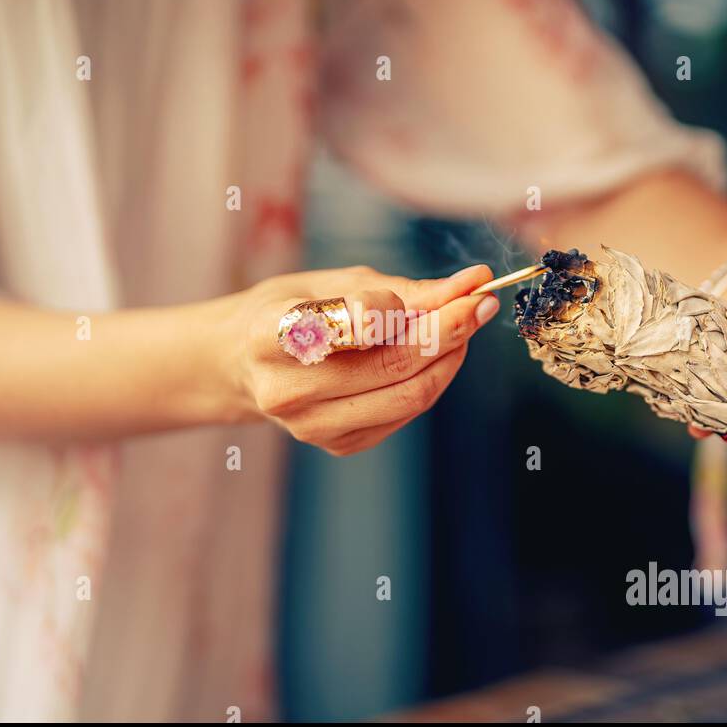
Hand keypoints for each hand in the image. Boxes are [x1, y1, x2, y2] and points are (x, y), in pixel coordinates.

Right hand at [231, 263, 498, 455]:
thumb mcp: (335, 284)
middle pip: (393, 365)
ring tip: (462, 325)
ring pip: (409, 394)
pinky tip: (434, 355)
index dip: (417, 306)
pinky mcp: (337, 445)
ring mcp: (311, 426)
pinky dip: (431, 380)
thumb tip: (474, 281)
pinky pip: (405, 412)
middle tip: (482, 303)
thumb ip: (404, 289)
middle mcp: (287, 388)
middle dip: (450, 331)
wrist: (244, 364)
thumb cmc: (292, 310)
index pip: (353, 325)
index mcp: (271, 335)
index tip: (466, 287)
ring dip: (449, 357)